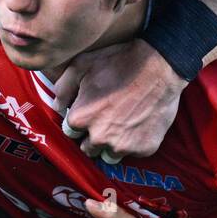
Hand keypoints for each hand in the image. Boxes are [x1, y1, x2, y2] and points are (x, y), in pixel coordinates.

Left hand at [53, 40, 185, 162]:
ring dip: (112, 143)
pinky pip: (133, 152)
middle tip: (107, 117)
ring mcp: (123, 146)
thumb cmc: (118, 62)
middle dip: (94, 135)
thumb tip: (57, 106)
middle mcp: (99, 138)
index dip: (80, 120)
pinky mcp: (144, 148)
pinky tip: (139, 122)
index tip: (90, 111)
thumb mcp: (82, 64)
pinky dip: (135, 141)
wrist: (159, 66)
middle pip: (88, 147)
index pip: (70, 132)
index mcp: (80, 119)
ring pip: (110, 155)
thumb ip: (63, 88)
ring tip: (122, 122)